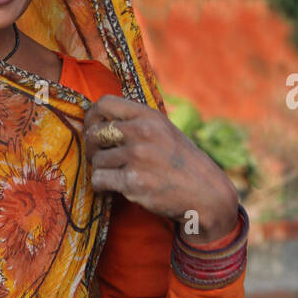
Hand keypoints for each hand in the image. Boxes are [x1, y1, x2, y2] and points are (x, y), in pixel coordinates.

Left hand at [83, 94, 238, 240]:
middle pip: (94, 133)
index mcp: (149, 116)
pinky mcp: (133, 182)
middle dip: (92, 148)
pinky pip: (99, 180)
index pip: (104, 104)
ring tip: (117, 176)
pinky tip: (114, 188)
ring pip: (96, 160)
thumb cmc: (180, 163)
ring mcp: (137, 157)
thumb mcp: (164, 131)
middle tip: (100, 158)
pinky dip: (102, 186)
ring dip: (101, 170)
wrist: (206, 194)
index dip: (92, 118)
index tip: (93, 132)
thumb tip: (97, 123)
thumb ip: (136, 123)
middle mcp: (142, 132)